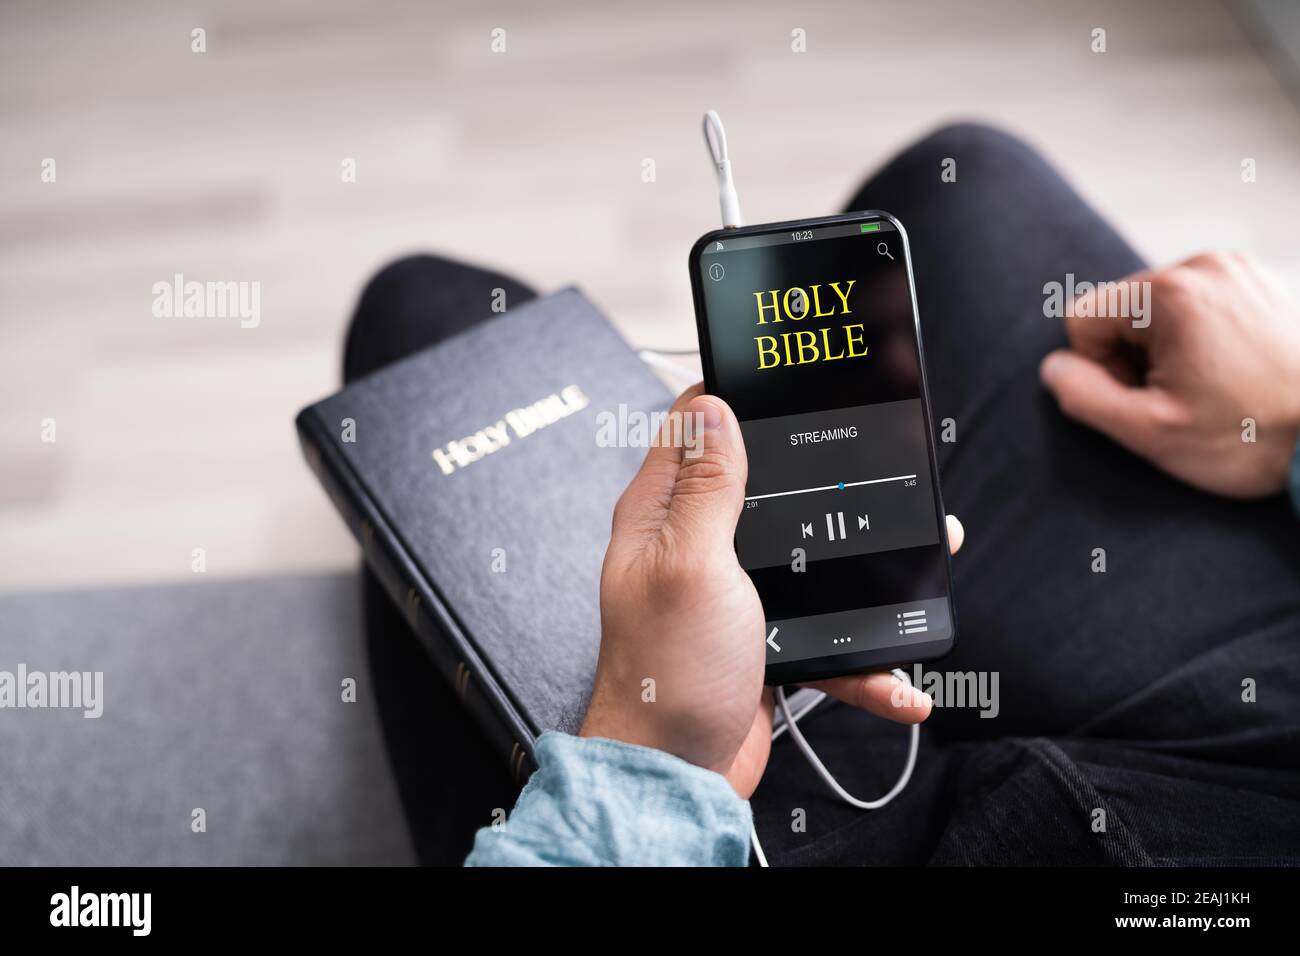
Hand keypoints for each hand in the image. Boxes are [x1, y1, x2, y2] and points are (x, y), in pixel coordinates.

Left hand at [581, 384, 962, 797]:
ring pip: (810, 556)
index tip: (788, 376)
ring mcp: (732, 593)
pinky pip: (827, 633)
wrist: (677, 775)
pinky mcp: (764, 639)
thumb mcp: (692, 562)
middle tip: (882, 462)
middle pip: (767, 486)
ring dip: (864, 563)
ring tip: (925, 554)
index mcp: (663, 515)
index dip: (737, 397)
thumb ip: (709, 488)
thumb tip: (716, 409)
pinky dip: (865, 655)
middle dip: (825, 477)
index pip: (694, 428)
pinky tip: (899, 675)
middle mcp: (695, 546)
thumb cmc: (665, 672)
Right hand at [1040, 252, 1299, 497]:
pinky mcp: (1260, 282)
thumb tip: (1053, 368)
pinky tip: (1231, 374)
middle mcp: (1205, 266)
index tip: (1147, 396)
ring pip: (1157, 311)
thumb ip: (1083, 396)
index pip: (1083, 318)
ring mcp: (1238, 269)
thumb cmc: (1250, 437)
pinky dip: (1200, 340)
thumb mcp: (1150, 431)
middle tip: (1181, 399)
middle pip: (1121, 311)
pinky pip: (1197, 307)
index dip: (1099, 367)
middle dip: (1135, 357)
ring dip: (1167, 351)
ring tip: (1211, 388)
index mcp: (1171, 292)